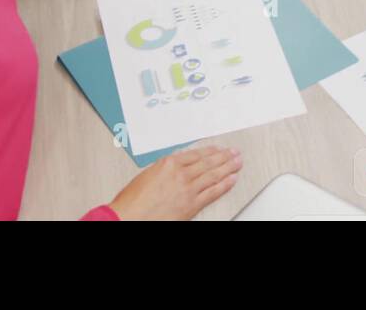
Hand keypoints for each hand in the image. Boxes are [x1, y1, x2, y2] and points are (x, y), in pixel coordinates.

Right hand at [107, 145, 240, 219]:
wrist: (128, 217)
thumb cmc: (132, 201)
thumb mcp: (147, 175)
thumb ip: (165, 170)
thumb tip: (176, 168)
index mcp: (169, 163)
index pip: (196, 154)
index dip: (211, 151)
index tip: (218, 149)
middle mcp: (181, 174)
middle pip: (208, 162)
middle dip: (224, 157)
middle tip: (234, 153)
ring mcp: (188, 189)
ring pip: (214, 174)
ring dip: (229, 167)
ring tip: (238, 162)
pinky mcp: (192, 204)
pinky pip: (213, 192)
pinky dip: (225, 185)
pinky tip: (232, 179)